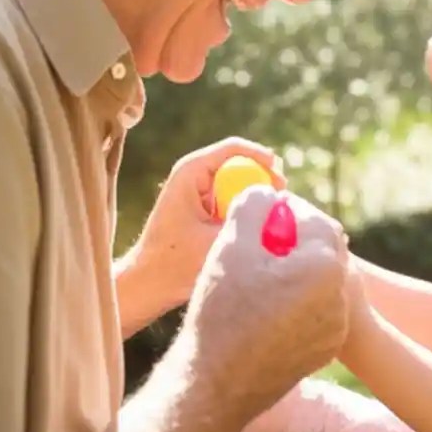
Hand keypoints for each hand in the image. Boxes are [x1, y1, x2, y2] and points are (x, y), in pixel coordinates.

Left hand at [130, 138, 286, 307]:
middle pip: (241, 162)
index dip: (262, 159)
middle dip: (265, 178)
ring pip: (241, 181)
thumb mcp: (215, 240)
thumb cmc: (175, 262)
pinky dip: (247, 209)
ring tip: (269, 217)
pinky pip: (236, 198)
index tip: (281, 180)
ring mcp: (201, 190)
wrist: (149, 282)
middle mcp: (196, 175)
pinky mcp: (206, 206)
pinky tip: (254, 229)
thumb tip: (278, 204)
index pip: (235, 149)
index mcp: (191, 171)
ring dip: (256, 196)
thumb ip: (246, 219)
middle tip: (283, 198)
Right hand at [178, 189, 349, 428]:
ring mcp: (336, 324)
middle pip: (320, 250)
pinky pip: (315, 310)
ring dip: (294, 272)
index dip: (286, 213)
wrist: (217, 381)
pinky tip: (264, 308)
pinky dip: (296, 302)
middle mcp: (341, 294)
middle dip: (292, 242)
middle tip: (260, 246)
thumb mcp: (232, 245)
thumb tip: (266, 191)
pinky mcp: (326, 347)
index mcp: (326, 264)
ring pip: (318, 281)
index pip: (314, 220)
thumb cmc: (224, 310)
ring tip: (258, 278)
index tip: (263, 216)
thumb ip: (253, 205)